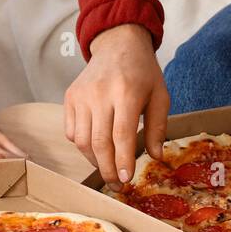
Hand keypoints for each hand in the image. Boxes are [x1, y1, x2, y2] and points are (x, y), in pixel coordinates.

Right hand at [64, 24, 168, 185]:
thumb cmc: (143, 73)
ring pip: (82, 141)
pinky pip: (71, 132)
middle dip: (107, 170)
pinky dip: (83, 147)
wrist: (118, 44)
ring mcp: (81, 95)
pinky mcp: (69, 97)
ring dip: (95, 161)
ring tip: (109, 169)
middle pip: (99, 142)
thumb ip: (158, 128)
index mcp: (127, 92)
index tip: (126, 180)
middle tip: (117, 186)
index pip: (121, 135)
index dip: (122, 161)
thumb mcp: (160, 97)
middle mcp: (100, 94)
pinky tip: (97, 149)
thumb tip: (155, 157)